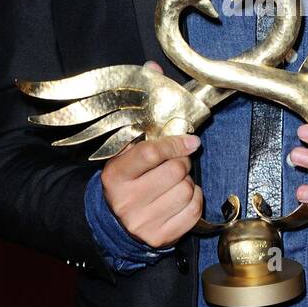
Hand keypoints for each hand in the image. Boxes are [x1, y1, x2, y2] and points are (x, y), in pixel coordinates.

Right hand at [100, 61, 202, 246]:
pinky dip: (194, 201)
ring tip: (174, 183)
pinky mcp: (160, 238)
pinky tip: (181, 198)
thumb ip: (142, 113)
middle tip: (176, 163)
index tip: (191, 140)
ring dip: (188, 183)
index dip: (176, 143)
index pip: (153, 153)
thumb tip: (152, 68)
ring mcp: (142, 223)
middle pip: (176, 171)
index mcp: (115, 175)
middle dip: (182, 164)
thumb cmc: (125, 180)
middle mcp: (126, 201)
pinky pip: (194, 211)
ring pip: (187, 190)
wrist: (112, 223)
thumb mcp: (126, 150)